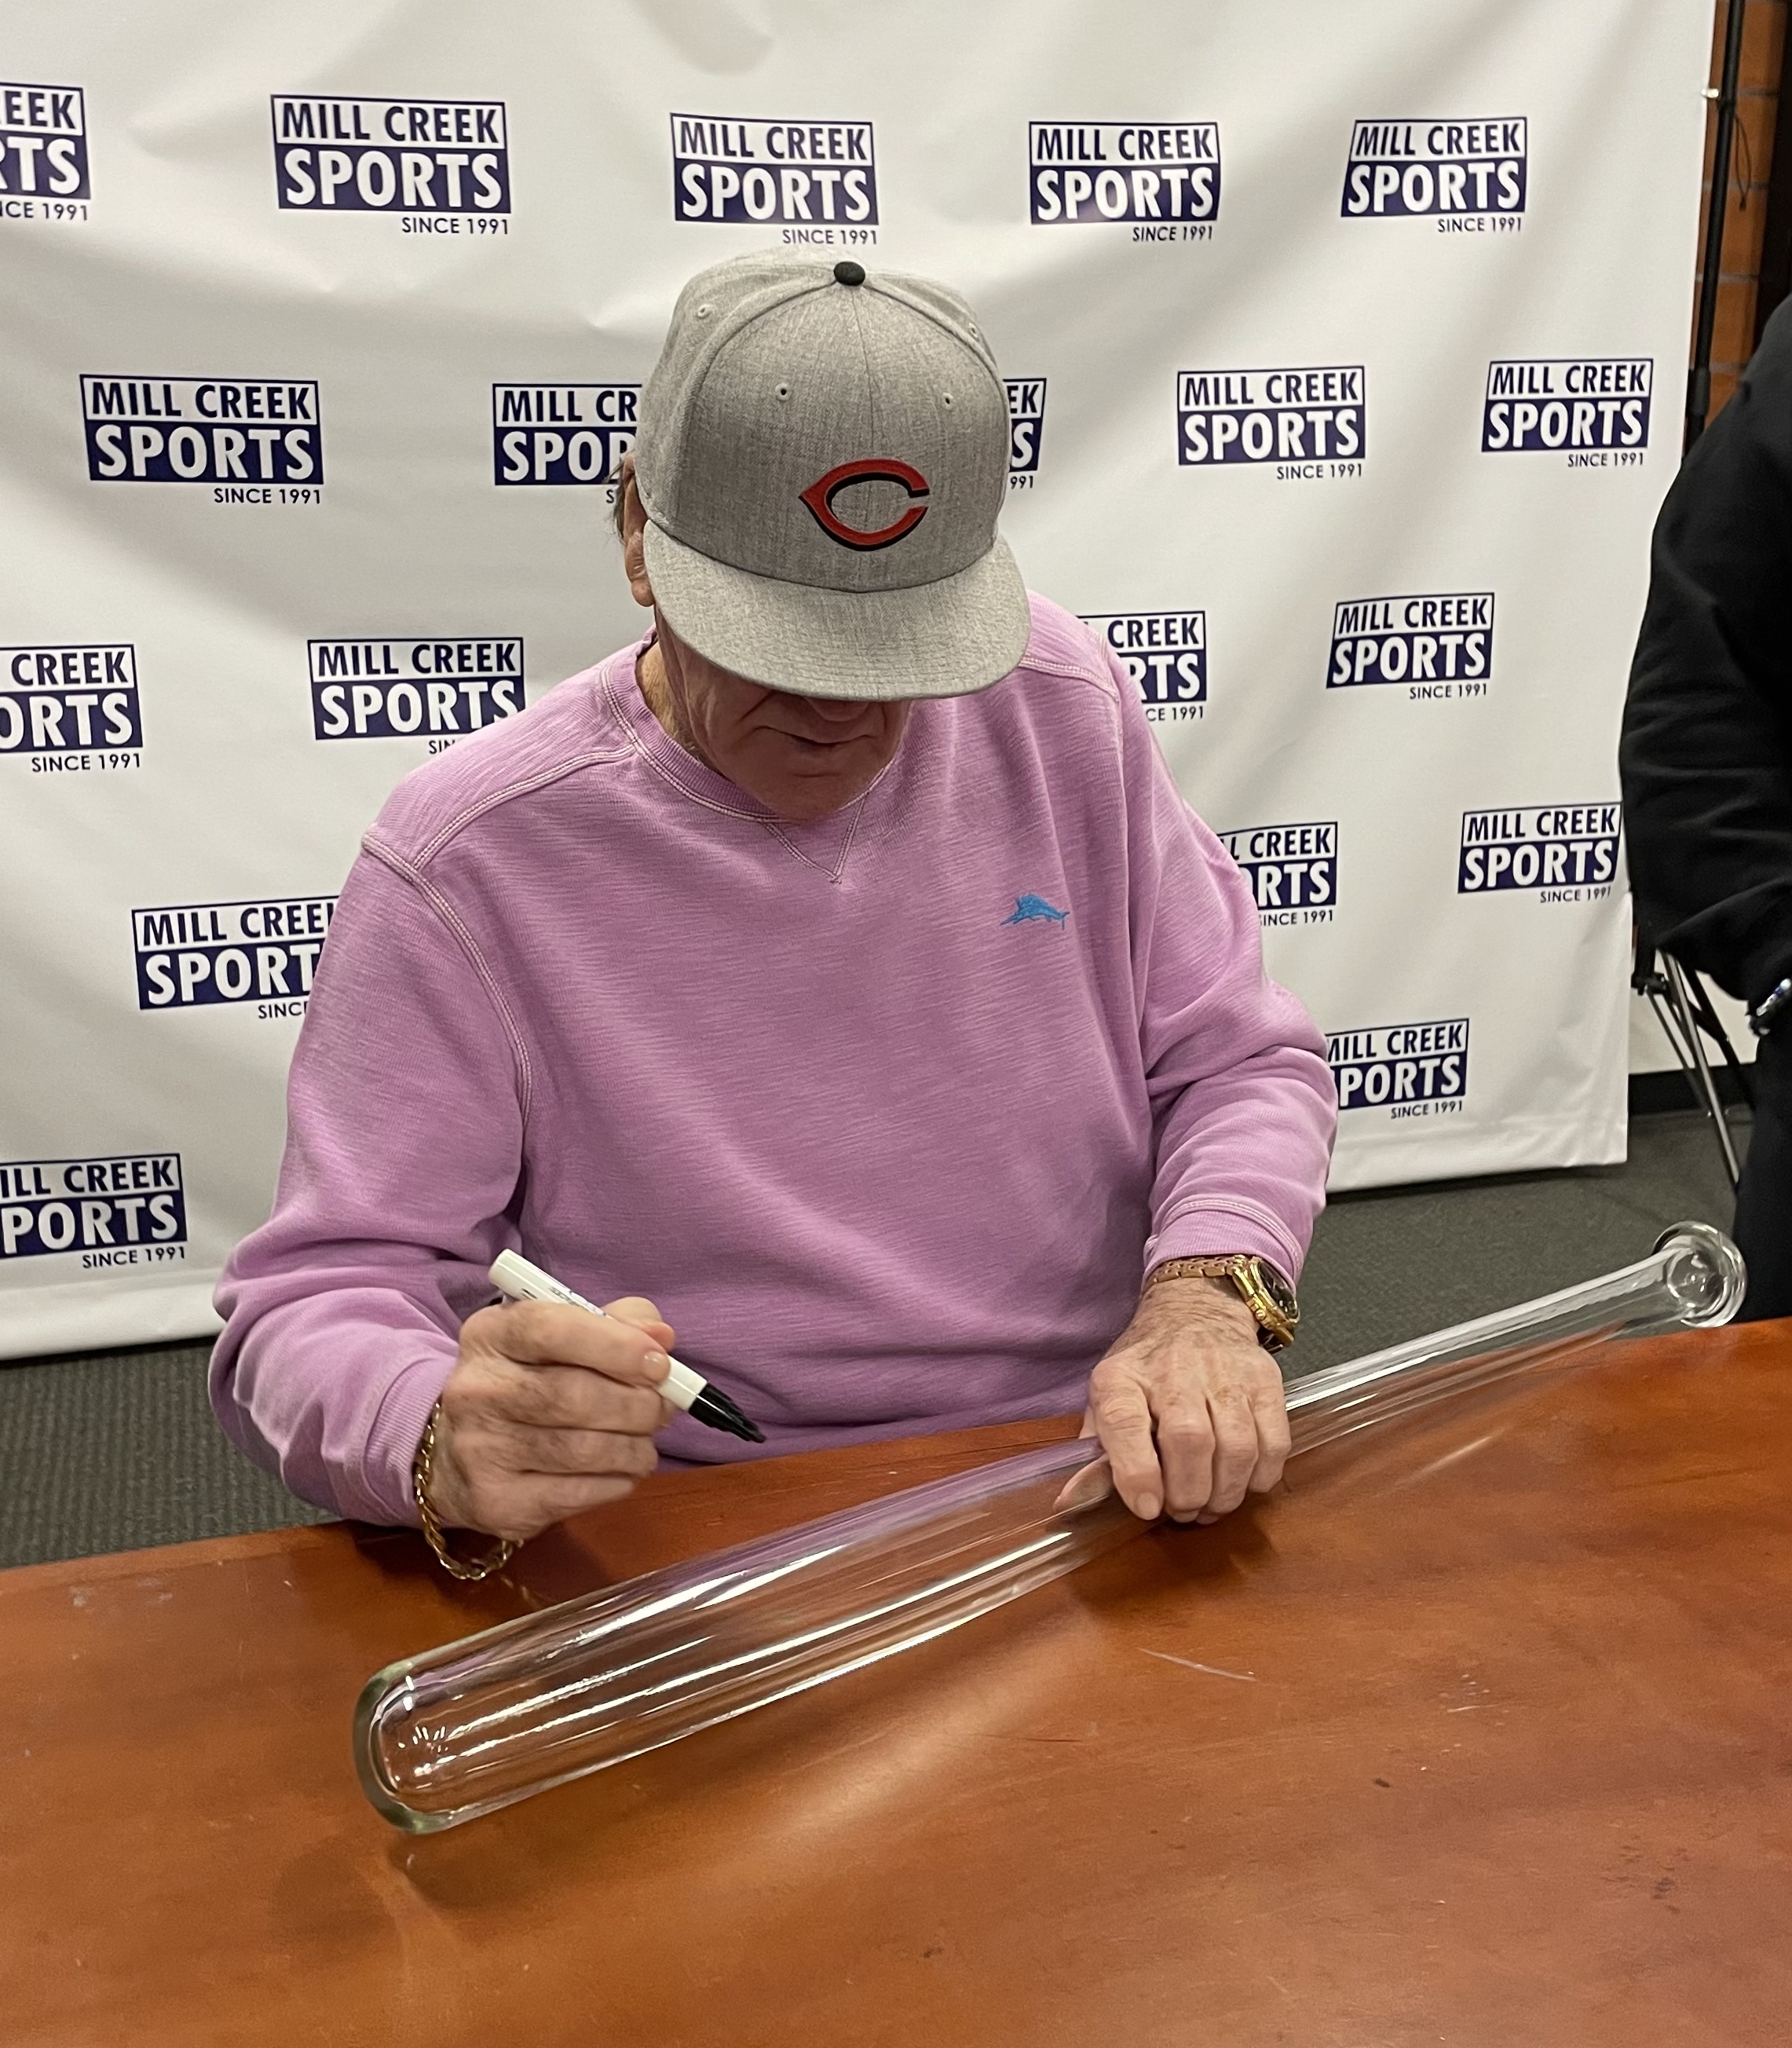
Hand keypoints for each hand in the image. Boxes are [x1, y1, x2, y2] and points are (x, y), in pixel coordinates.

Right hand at [425, 1295, 677, 1541]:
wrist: (459, 1454)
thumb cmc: (530, 1383)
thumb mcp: (563, 1337)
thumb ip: (618, 1324)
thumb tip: (660, 1336)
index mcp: (490, 1335)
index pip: (550, 1330)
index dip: (615, 1346)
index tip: (659, 1363)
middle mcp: (475, 1391)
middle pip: (573, 1397)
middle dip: (637, 1405)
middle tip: (662, 1408)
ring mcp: (479, 1451)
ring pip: (584, 1450)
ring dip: (635, 1447)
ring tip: (644, 1442)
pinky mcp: (496, 1502)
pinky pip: (579, 1494)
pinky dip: (618, 1481)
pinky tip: (621, 1470)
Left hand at [1085, 1277, 1290, 1523]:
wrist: (1195, 1312)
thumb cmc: (1145, 1371)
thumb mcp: (1108, 1403)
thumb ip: (1096, 1457)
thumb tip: (1070, 1503)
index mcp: (1121, 1378)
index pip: (1125, 1423)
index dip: (1136, 1473)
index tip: (1147, 1508)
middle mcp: (1173, 1370)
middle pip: (1188, 1440)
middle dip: (1188, 1493)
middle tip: (1182, 1511)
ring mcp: (1225, 1373)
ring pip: (1236, 1446)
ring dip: (1225, 1493)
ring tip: (1210, 1506)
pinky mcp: (1264, 1381)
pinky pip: (1273, 1443)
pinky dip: (1260, 1477)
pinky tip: (1241, 1483)